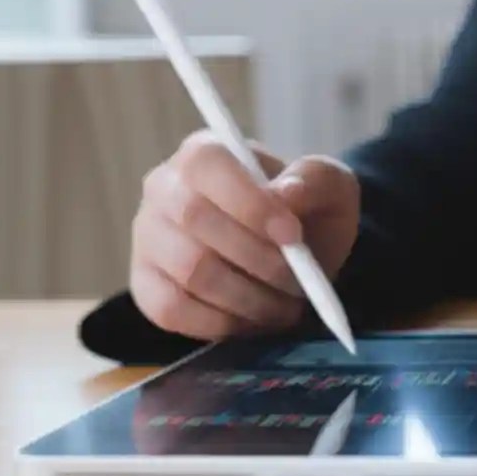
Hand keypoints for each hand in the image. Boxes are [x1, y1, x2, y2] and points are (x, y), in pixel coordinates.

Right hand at [130, 130, 360, 339]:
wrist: (295, 257)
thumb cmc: (306, 213)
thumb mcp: (330, 187)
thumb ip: (316, 179)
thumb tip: (287, 194)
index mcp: (205, 153)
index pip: (208, 166)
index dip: (249, 203)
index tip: (292, 236)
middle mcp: (164, 189)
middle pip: (195, 220)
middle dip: (258, 259)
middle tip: (299, 283)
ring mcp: (149, 238)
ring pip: (189, 271)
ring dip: (248, 298)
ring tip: (285, 306)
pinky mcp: (146, 286)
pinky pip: (171, 310)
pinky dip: (221, 323)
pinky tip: (252, 319)